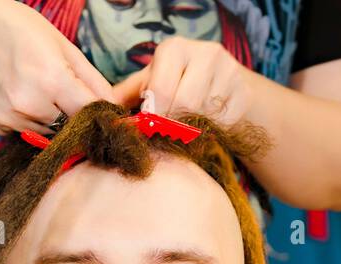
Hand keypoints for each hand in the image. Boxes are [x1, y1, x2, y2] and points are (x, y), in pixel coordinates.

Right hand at [0, 0, 114, 134]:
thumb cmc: (18, 29)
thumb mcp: (63, 45)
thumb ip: (92, 80)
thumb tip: (114, 108)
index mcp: (51, 79)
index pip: (91, 114)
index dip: (102, 115)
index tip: (108, 115)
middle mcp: (30, 104)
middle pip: (73, 127)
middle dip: (78, 117)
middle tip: (70, 95)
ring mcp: (11, 117)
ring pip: (51, 134)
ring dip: (56, 120)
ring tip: (42, 90)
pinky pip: (28, 133)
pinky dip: (33, 121)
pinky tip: (23, 96)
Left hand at [110, 37, 254, 124]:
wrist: (222, 84)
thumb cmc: (175, 84)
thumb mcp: (148, 84)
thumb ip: (124, 97)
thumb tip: (97, 114)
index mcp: (174, 49)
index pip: (161, 90)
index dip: (153, 117)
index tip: (150, 129)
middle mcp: (204, 53)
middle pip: (185, 104)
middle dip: (172, 126)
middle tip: (167, 136)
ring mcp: (228, 71)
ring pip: (205, 116)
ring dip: (191, 131)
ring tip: (184, 132)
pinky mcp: (244, 92)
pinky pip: (223, 124)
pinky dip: (211, 133)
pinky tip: (205, 129)